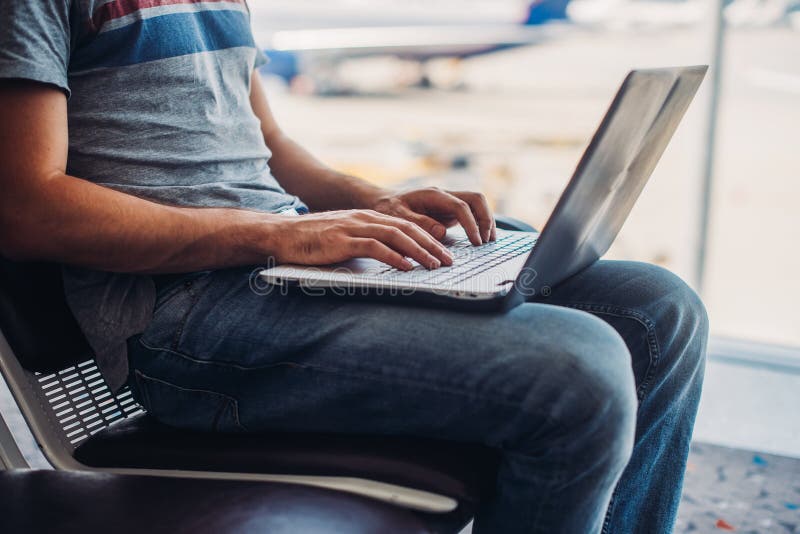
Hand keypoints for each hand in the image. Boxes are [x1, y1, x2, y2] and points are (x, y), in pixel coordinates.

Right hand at [272, 210, 453, 270]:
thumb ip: (368, 245)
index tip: (444, 253)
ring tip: (434, 265)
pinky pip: (374, 246)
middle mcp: (365, 219)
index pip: (406, 226)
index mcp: (368, 218)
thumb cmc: (313, 242)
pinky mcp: (342, 240)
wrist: (282, 234)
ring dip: (418, 251)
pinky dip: (393, 256)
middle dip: (431, 245)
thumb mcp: (346, 240)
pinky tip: (406, 266)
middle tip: (449, 261)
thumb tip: (392, 261)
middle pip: (407, 229)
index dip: (428, 239)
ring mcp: (353, 227)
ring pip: (396, 236)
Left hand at [370, 188, 495, 245]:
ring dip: (485, 221)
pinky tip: (480, 239)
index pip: (461, 206)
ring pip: (476, 205)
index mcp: (434, 194)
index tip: (476, 241)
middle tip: (487, 241)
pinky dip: (478, 225)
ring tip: (488, 242)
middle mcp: (445, 195)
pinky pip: (470, 214)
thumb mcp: (399, 217)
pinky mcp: (449, 212)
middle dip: (485, 219)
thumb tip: (442, 232)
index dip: (471, 224)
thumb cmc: (389, 209)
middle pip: (476, 199)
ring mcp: (448, 203)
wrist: (384, 202)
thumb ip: (420, 223)